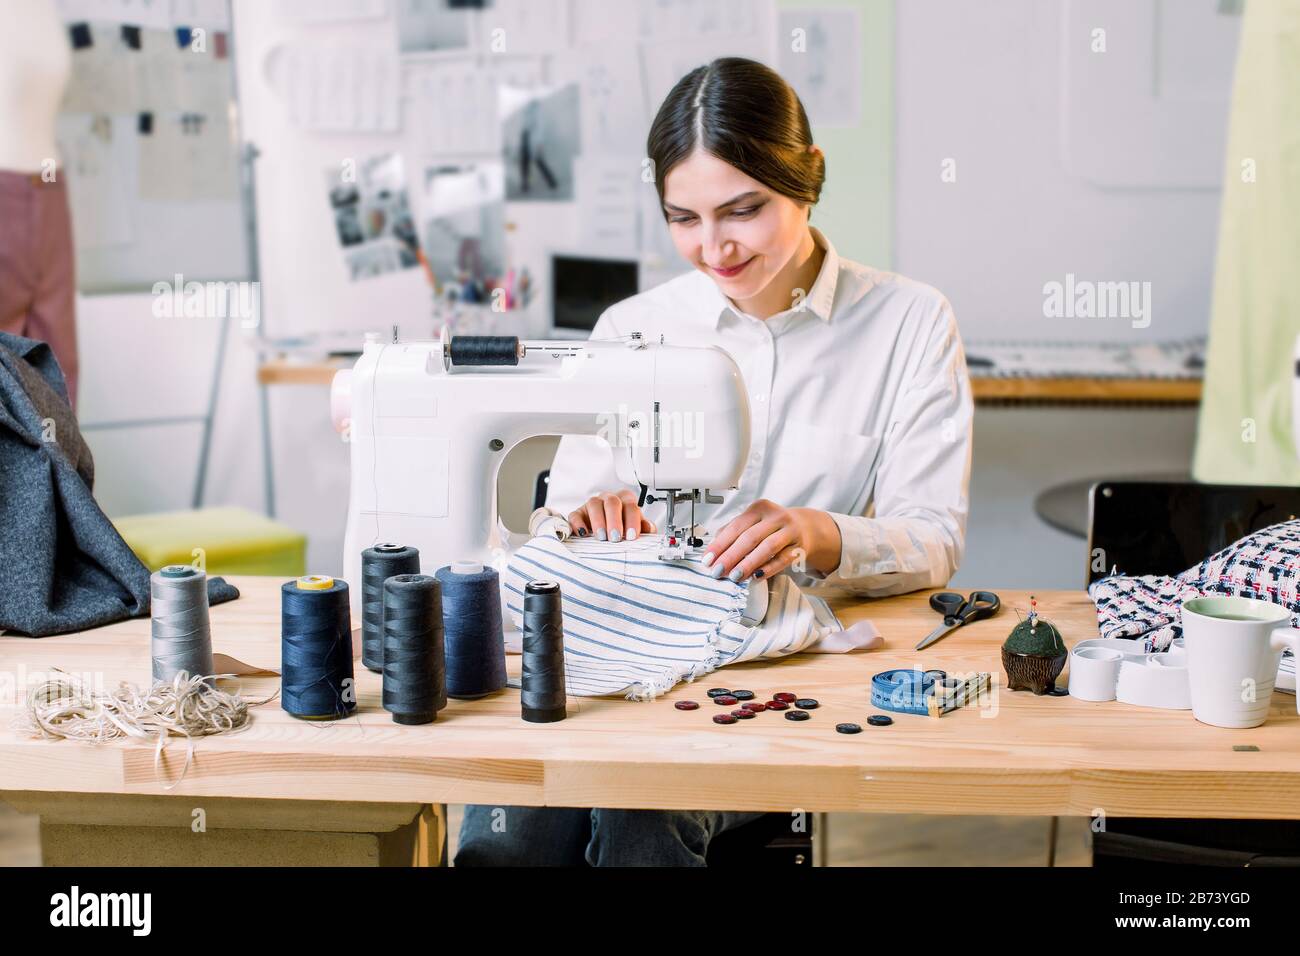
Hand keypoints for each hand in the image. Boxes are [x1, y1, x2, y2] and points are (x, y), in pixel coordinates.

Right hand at [567, 489, 656, 541]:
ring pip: (594, 504)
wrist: (606, 527)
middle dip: (614, 520)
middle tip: (616, 537)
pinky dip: (578, 523)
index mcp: (625, 500)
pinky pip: (575, 514)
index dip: (632, 521)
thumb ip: (643, 527)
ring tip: (601, 537)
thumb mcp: (635, 526)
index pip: (631, 506)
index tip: (631, 536)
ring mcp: (592, 504)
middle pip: (612, 502)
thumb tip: (649, 529)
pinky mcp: (578, 513)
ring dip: (598, 521)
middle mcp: (609, 499)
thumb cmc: (623, 526)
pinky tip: (583, 533)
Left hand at [702, 499, 841, 581]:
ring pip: (767, 547)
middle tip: (717, 572)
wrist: (804, 527)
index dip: (720, 544)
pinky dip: (768, 569)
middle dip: (731, 556)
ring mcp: (789, 531)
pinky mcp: (800, 547)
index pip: (735, 527)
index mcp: (759, 508)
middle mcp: (775, 516)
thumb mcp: (753, 522)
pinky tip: (756, 577)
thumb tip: (712, 550)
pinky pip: (782, 559)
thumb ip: (732, 532)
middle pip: (749, 537)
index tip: (707, 560)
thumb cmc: (771, 527)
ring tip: (734, 576)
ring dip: (748, 563)